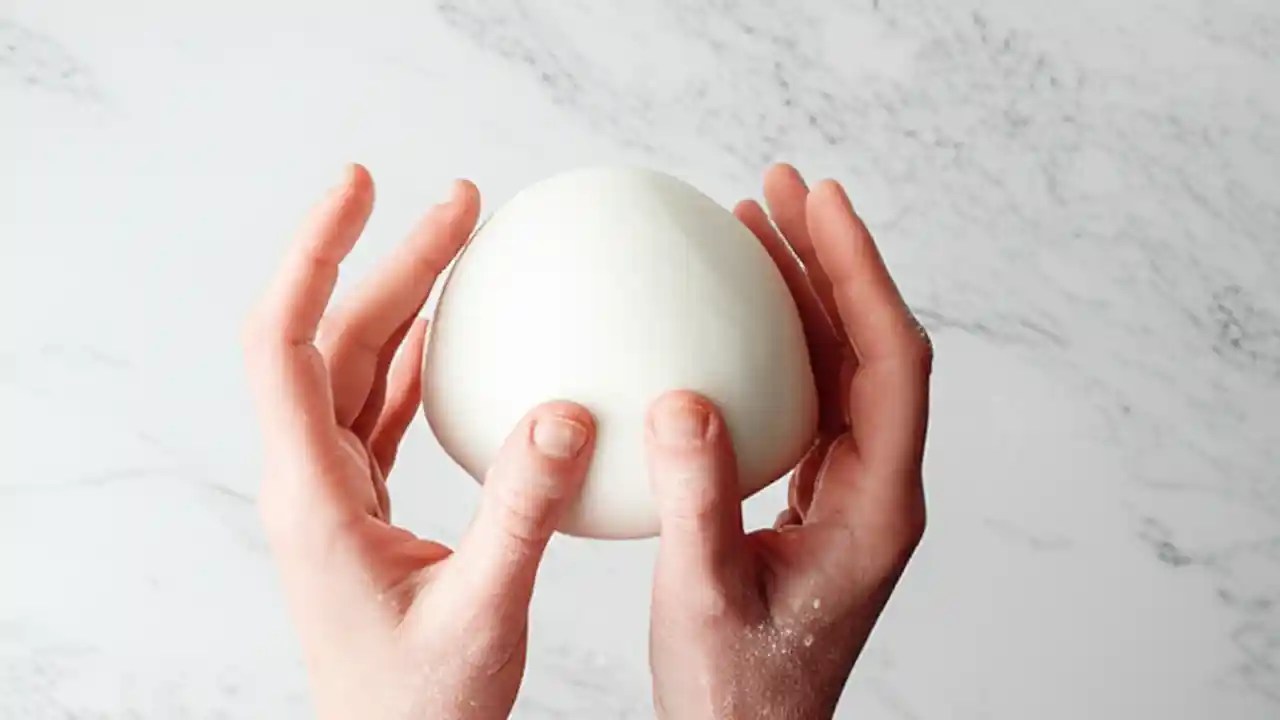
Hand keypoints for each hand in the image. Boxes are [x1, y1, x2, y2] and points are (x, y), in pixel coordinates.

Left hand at [243, 165, 595, 719]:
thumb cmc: (419, 708)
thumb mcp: (481, 613)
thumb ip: (522, 513)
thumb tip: (566, 411)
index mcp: (313, 497)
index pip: (285, 344)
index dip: (313, 256)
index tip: (362, 189)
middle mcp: (313, 482)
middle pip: (335, 340)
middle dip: (390, 262)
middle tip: (461, 202)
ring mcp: (338, 491)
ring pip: (360, 369)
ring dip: (407, 303)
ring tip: (465, 243)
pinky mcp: (368, 505)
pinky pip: (385, 409)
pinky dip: (420, 361)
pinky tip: (461, 335)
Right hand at [644, 164, 931, 717]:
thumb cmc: (739, 691)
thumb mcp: (704, 596)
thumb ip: (697, 500)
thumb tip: (682, 398)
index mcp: (878, 506)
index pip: (891, 363)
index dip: (862, 275)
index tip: (821, 204)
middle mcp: (876, 487)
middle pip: (870, 346)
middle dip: (831, 260)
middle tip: (777, 190)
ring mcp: (848, 490)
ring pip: (838, 367)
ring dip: (801, 294)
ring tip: (750, 229)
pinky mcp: (813, 497)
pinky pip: (804, 399)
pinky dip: (774, 345)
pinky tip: (730, 318)